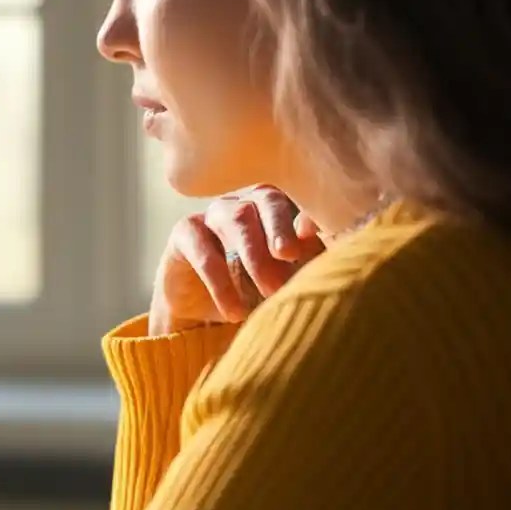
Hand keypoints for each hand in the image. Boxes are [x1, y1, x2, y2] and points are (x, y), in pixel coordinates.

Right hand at [150, 185, 324, 334]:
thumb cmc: (252, 291)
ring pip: (235, 219)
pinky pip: (202, 250)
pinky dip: (221, 282)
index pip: (298, 195)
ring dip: (255, 255)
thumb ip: (305, 265)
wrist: (199, 314)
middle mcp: (247, 201)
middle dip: (281, 228)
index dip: (309, 208)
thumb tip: (326, 255)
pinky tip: (234, 312)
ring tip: (270, 291)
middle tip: (290, 257)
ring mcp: (213, 213)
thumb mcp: (284, 281)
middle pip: (267, 199)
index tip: (315, 230)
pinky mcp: (184, 232)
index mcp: (279, 206)